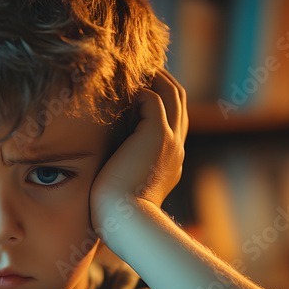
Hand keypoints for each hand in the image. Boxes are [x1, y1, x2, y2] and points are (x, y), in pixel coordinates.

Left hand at [91, 68, 187, 217]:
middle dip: (163, 81)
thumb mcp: (123, 187)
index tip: (142, 89)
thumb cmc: (117, 212)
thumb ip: (122, 170)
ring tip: (136, 66)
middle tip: (142, 67)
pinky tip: (124, 89)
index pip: (174, 122)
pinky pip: (154, 100)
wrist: (126, 221)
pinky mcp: (157, 136)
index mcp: (170, 161)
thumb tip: (108, 165)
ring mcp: (171, 141)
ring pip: (173, 94)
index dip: (162, 102)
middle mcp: (176, 149)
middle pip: (179, 102)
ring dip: (156, 77)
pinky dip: (141, 90)